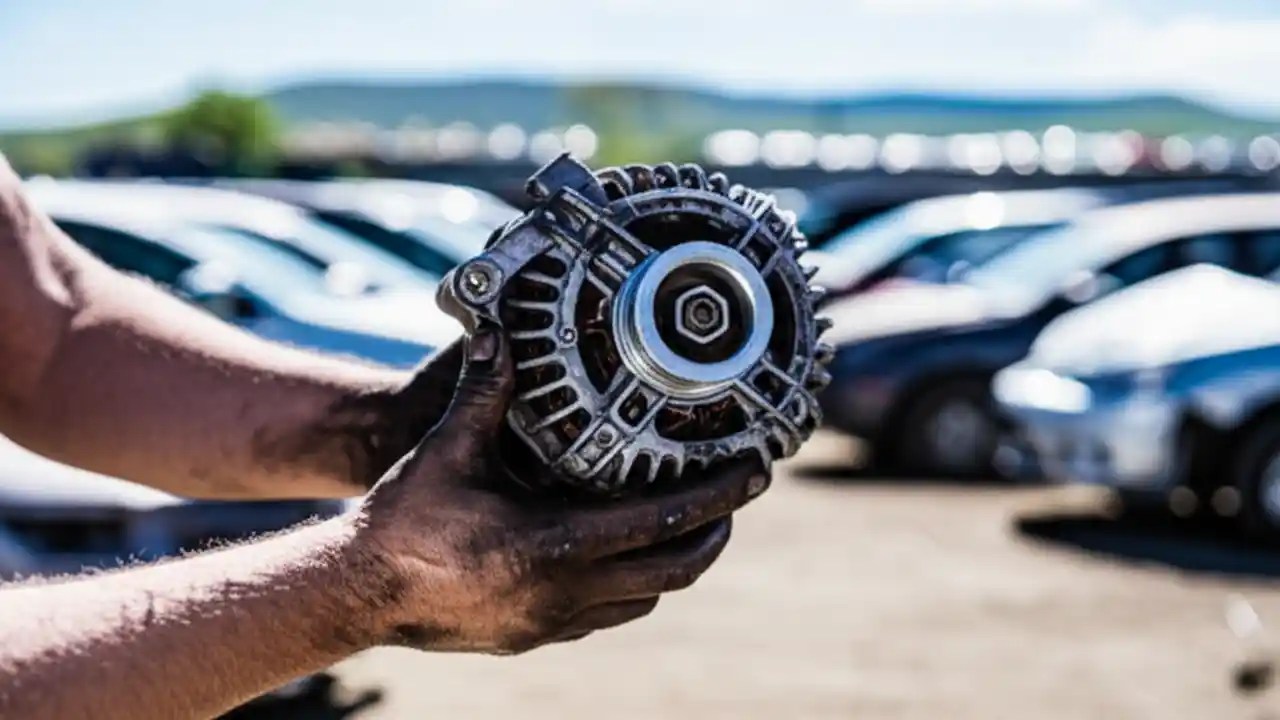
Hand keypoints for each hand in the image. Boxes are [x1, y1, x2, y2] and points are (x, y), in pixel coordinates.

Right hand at [345, 328, 769, 654]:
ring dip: (676, 560)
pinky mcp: (537, 637)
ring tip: (690, 519)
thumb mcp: (446, 451)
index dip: (720, 494)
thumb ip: (483, 393)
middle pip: (675, 569)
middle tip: (734, 495)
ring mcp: (553, 622)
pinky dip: (635, 584)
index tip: (756, 471)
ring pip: (646, 597)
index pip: (666, 521)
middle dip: (714, 531)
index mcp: (554, 544)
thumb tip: (498, 332)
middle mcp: (564, 592)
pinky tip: (626, 553)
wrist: (355, 594)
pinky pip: (610, 614)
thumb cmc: (401, 521)